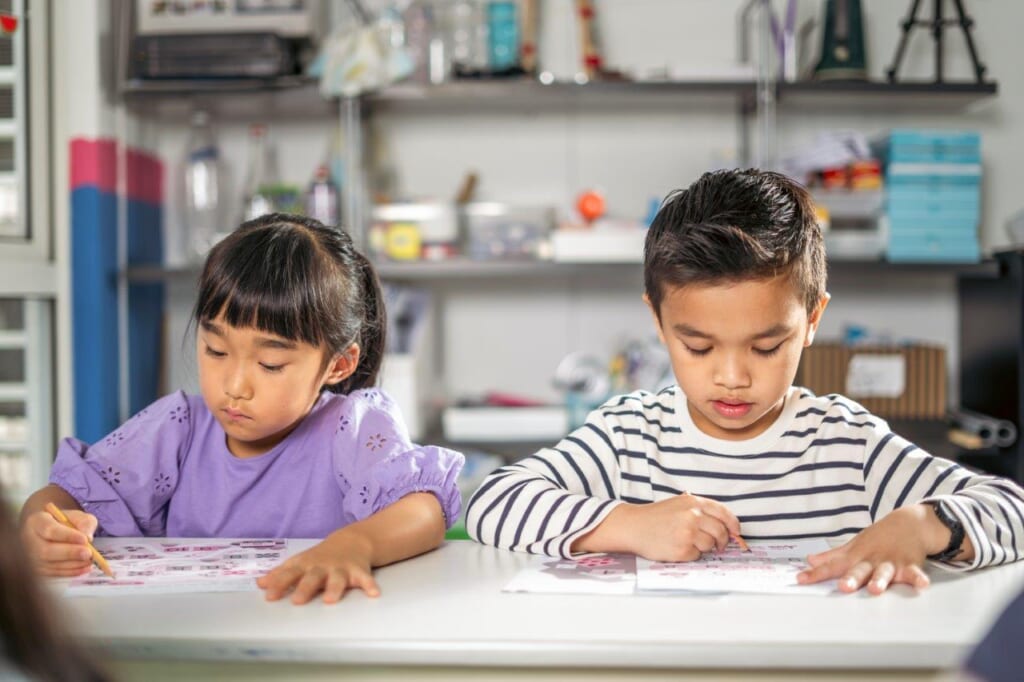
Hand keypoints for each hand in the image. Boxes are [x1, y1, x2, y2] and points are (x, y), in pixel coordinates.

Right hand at [20, 508, 98, 576]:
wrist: (50, 532)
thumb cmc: (63, 522)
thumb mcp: (76, 516)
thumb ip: (84, 522)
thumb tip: (88, 537)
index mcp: (36, 522)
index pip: (49, 530)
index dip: (67, 536)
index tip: (84, 539)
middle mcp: (30, 541)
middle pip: (46, 551)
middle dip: (70, 553)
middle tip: (88, 553)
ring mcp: (33, 558)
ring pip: (51, 564)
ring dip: (74, 563)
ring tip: (90, 559)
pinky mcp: (39, 570)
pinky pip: (55, 573)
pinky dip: (72, 571)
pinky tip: (86, 567)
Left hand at [256, 530, 379, 604]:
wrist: (352, 540)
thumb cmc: (321, 557)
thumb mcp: (300, 562)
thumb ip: (281, 574)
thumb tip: (260, 583)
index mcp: (307, 565)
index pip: (290, 574)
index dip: (279, 584)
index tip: (269, 596)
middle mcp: (323, 567)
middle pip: (313, 577)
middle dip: (305, 588)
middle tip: (297, 601)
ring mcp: (341, 568)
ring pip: (337, 579)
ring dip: (334, 588)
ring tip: (330, 599)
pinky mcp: (359, 571)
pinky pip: (365, 579)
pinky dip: (370, 585)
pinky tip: (373, 593)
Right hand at [609, 493, 740, 561]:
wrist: (634, 526)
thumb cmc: (656, 516)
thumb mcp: (678, 503)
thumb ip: (700, 510)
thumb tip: (725, 525)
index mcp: (693, 502)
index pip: (724, 513)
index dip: (733, 525)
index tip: (735, 532)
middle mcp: (693, 516)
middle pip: (721, 532)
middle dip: (721, 541)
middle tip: (717, 545)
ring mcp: (688, 534)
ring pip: (710, 545)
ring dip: (703, 547)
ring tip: (687, 542)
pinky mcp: (682, 550)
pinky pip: (697, 556)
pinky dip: (690, 555)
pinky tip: (677, 547)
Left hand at [797, 504, 939, 594]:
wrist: (908, 523)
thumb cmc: (878, 538)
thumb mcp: (853, 546)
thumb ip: (832, 556)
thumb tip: (810, 561)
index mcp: (855, 557)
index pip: (832, 566)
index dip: (816, 574)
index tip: (800, 580)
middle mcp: (871, 560)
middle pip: (859, 570)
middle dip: (851, 579)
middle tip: (843, 587)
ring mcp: (890, 562)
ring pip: (884, 573)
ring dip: (880, 580)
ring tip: (876, 589)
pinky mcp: (909, 564)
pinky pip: (914, 573)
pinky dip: (918, 578)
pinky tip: (921, 584)